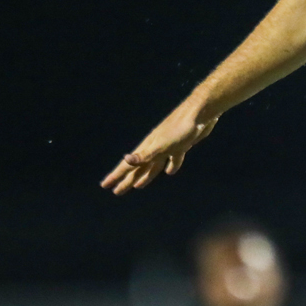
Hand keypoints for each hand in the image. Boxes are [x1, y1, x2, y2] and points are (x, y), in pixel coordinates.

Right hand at [101, 99, 217, 193]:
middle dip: (127, 180)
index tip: (105, 186)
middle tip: (117, 192)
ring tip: (138, 186)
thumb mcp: (162, 145)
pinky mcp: (182, 145)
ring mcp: (168, 147)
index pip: (128, 166)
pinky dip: (171, 166)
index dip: (116, 176)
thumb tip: (126, 159)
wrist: (200, 113)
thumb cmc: (181, 129)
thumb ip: (145, 155)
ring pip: (154, 166)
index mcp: (147, 148)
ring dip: (146, 176)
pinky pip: (173, 159)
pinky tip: (169, 172)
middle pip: (139, 169)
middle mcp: (155, 148)